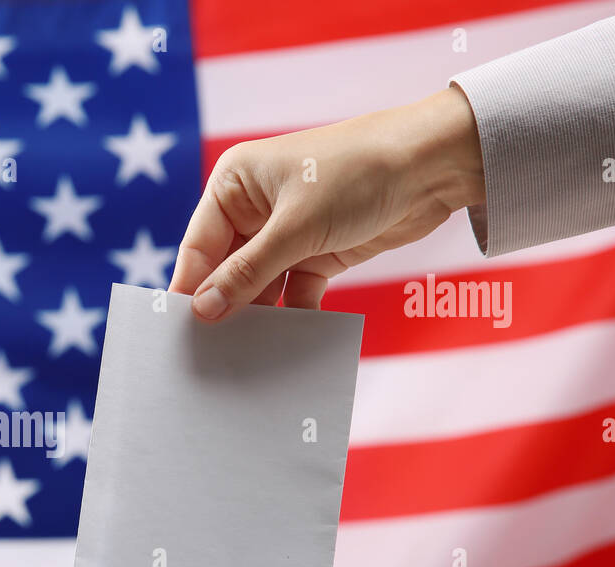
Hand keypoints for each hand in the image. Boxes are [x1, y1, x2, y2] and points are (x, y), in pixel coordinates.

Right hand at [169, 86, 485, 320]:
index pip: (198, 246)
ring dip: (258, 315)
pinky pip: (291, 292)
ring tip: (246, 354)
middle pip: (225, 269)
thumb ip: (248, 273)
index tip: (181, 332)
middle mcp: (254, 207)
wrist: (434, 165)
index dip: (191, 288)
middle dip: (223, 306)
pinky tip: (287, 341)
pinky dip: (291, 314)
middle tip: (211, 351)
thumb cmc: (357, 173)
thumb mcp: (296, 227)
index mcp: (234, 184)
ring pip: (258, 285)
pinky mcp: (316, 252)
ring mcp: (285, 232)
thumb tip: (203, 310)